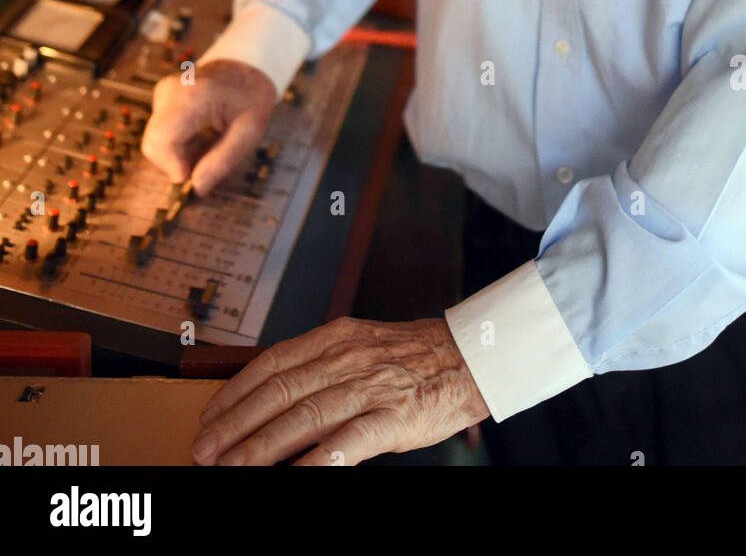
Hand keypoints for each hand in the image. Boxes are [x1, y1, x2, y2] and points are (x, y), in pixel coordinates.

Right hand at [141, 58, 275, 195]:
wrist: (246, 65)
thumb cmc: (251, 95)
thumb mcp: (249, 131)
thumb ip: (222, 161)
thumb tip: (197, 188)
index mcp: (193, 95)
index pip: (161, 141)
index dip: (172, 166)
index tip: (194, 175)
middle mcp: (170, 91)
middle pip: (154, 145)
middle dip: (177, 163)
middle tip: (208, 161)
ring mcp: (163, 93)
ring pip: (156, 143)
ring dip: (180, 155)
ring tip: (210, 146)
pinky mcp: (161, 99)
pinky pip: (160, 135)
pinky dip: (179, 146)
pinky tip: (201, 139)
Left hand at [191, 316, 490, 465]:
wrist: (471, 356)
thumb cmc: (412, 356)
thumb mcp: (360, 345)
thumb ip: (320, 365)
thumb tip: (272, 397)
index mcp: (335, 337)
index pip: (272, 363)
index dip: (235, 392)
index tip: (208, 418)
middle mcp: (346, 358)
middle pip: (279, 392)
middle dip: (235, 425)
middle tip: (204, 452)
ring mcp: (369, 387)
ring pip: (303, 417)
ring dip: (261, 447)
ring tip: (233, 469)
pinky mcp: (392, 417)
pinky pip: (345, 443)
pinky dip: (315, 462)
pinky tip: (292, 478)